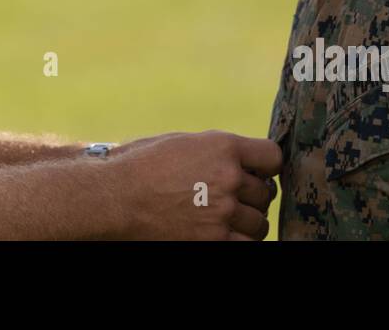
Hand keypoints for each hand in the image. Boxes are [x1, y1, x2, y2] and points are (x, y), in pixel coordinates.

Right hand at [110, 130, 280, 239]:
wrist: (116, 198)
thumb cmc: (143, 166)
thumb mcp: (183, 143)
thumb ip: (217, 151)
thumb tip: (244, 162)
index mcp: (223, 146)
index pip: (273, 156)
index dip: (266, 166)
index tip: (257, 172)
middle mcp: (228, 177)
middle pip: (265, 192)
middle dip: (251, 196)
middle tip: (231, 198)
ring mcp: (223, 211)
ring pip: (259, 222)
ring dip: (247, 222)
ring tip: (225, 218)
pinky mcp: (214, 240)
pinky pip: (246, 245)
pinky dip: (238, 240)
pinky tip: (223, 234)